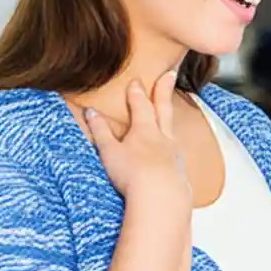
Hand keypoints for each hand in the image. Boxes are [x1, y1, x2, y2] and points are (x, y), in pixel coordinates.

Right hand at [85, 72, 188, 205]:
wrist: (162, 197)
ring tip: (170, 108)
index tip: (136, 81)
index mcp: (145, 130)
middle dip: (164, 90)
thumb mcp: (110, 151)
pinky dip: (173, 142)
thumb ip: (100, 132)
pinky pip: (177, 149)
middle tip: (170, 74)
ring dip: (169, 116)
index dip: (137, 93)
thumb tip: (90, 113)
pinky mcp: (179, 169)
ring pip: (172, 128)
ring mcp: (174, 152)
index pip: (140, 106)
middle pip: (163, 109)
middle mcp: (163, 138)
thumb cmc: (133, 174)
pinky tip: (172, 148)